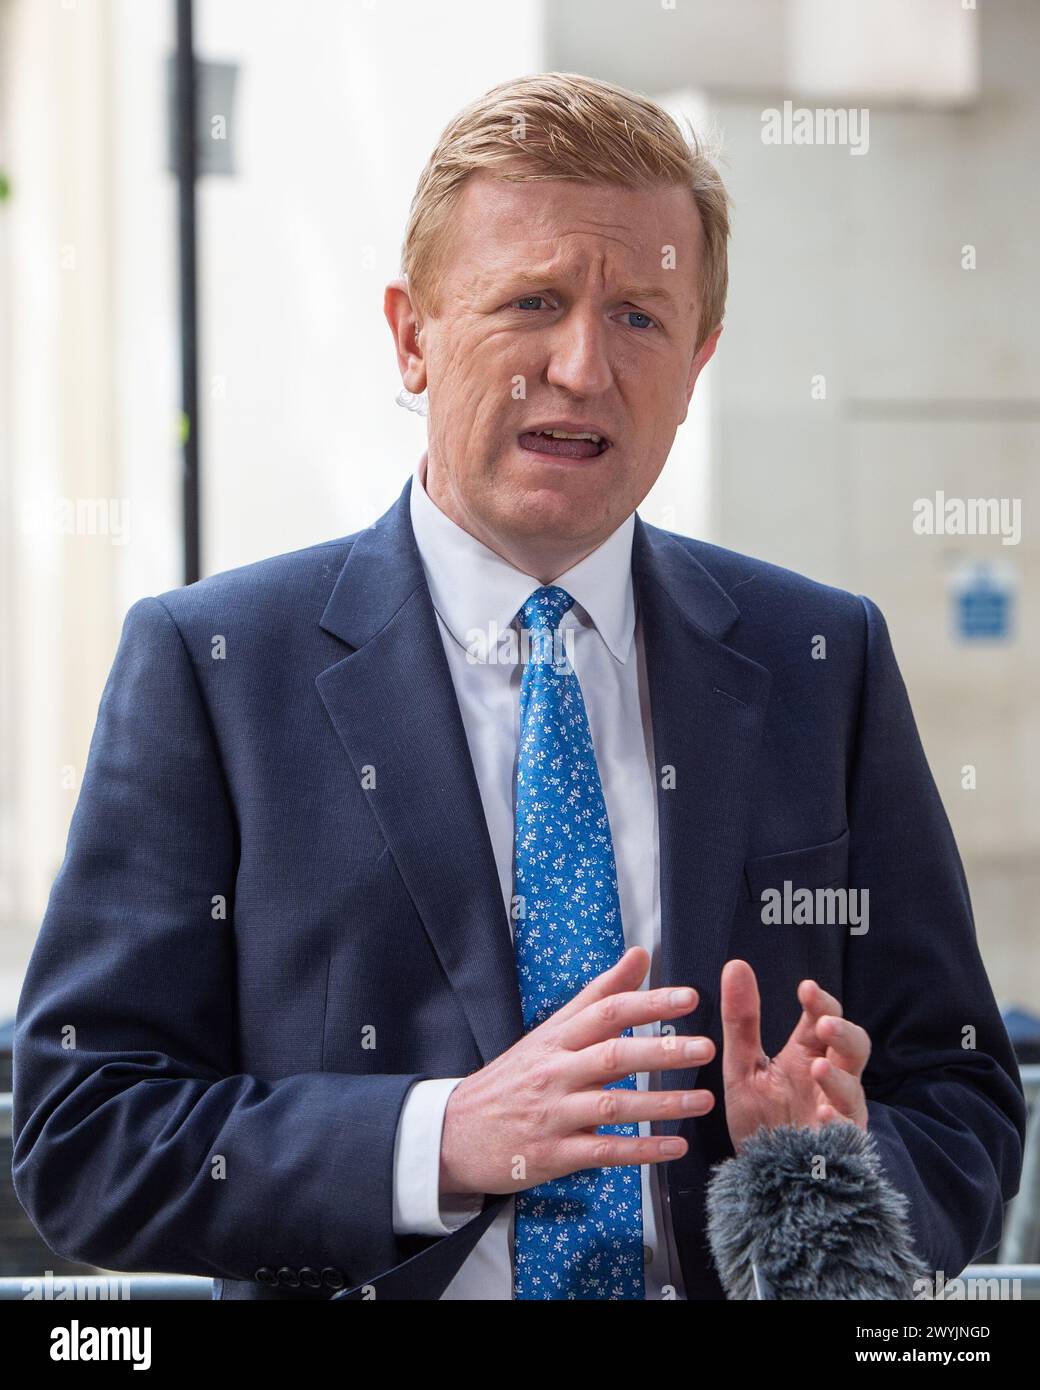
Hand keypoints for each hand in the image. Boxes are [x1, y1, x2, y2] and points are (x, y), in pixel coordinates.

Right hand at [439, 946, 715, 1195]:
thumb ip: (598, 995)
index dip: (648, 1002)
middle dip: (662, 1051)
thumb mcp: (548, 1032)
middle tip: (704, 1047)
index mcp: (555, 1039)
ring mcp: (553, 1114)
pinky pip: (603, 1152)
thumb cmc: (510, 1079)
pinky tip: (673, 1148)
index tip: (689, 997)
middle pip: (613, 1057)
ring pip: (612, 1107)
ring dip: (661, 1105)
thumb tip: (639, 955)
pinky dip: (641, 1151)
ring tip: (703, 1101)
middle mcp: (555, 1072)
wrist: (452, 1132)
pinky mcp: (553, 1154)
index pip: (605, 1011)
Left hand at [720, 958, 869, 1151]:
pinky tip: (821, 1117)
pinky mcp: (840, 1149)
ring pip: (855, 1089)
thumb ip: (741, 1020)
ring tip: (817, 1068)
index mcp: (806, 1056)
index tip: (806, 988)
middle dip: (843, 1033)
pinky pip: (846, 1136)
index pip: (823, 1018)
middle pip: (854, 1048)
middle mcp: (829, 1081)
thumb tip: (736, 965)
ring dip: (839, 1077)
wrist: (763, 1179)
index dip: (821, 1002)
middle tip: (823, 1024)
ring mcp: (838, 1115)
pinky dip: (836, 1125)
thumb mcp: (742, 1068)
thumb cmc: (760, 1121)